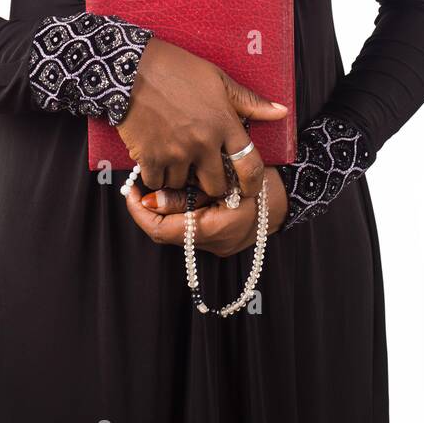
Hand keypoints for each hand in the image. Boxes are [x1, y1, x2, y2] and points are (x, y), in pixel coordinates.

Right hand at [115, 37, 287, 199]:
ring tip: (176, 158)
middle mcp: (203, 143)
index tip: (248, 190)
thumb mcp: (218, 79)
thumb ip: (249, 102)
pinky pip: (157, 182)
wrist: (132, 68)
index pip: (249, 165)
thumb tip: (282, 112)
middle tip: (204, 173)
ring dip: (181, 177)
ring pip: (184, 185)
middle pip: (216, 185)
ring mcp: (176, 152)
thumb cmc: (177, 69)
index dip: (251, 184)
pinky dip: (156, 176)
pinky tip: (156, 158)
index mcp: (224, 123)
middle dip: (212, 183)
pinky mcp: (150, 157)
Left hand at [124, 166, 289, 255]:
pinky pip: (193, 230)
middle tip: (139, 184)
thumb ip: (187, 193)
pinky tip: (181, 192)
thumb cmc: (262, 177)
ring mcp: (219, 246)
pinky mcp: (222, 241)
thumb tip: (150, 200)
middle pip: (169, 233)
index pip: (163, 231)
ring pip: (179, 233)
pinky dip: (182, 213)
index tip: (130, 192)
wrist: (293, 193)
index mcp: (216, 228)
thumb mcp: (225, 176)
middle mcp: (215, 244)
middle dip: (150, 210)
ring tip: (159, 184)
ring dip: (165, 211)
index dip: (140, 213)